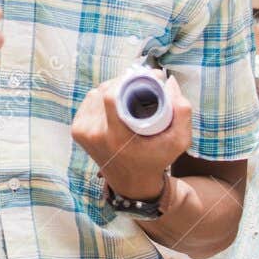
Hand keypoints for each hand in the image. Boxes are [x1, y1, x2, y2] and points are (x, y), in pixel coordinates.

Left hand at [71, 70, 191, 199]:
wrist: (132, 182)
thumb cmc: (157, 160)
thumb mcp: (178, 141)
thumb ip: (181, 112)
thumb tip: (170, 81)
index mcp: (116, 138)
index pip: (111, 97)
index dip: (128, 80)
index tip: (147, 76)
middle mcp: (94, 134)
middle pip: (105, 91)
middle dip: (125, 82)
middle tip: (143, 82)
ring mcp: (82, 132)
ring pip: (96, 93)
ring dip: (114, 88)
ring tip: (131, 92)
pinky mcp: (77, 130)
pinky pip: (90, 101)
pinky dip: (103, 97)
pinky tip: (117, 102)